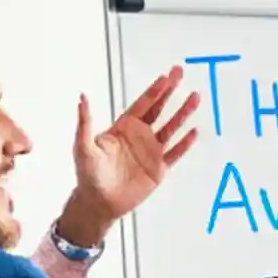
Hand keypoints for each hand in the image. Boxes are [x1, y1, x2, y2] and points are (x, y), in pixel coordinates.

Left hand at [57, 65, 199, 246]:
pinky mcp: (159, 168)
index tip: (165, 76)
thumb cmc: (88, 174)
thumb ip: (85, 122)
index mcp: (123, 128)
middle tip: (181, 73)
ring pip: (171, 128)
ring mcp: (151, 151)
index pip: (142, 104)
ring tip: (195, 97)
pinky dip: (185, 143)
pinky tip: (194, 132)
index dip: (154, 90)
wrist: (99, 203)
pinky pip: (175, 153)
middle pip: (159, 109)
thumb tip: (82, 97)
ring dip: (183, 113)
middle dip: (170, 91)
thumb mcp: (82, 147)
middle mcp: (140, 136)